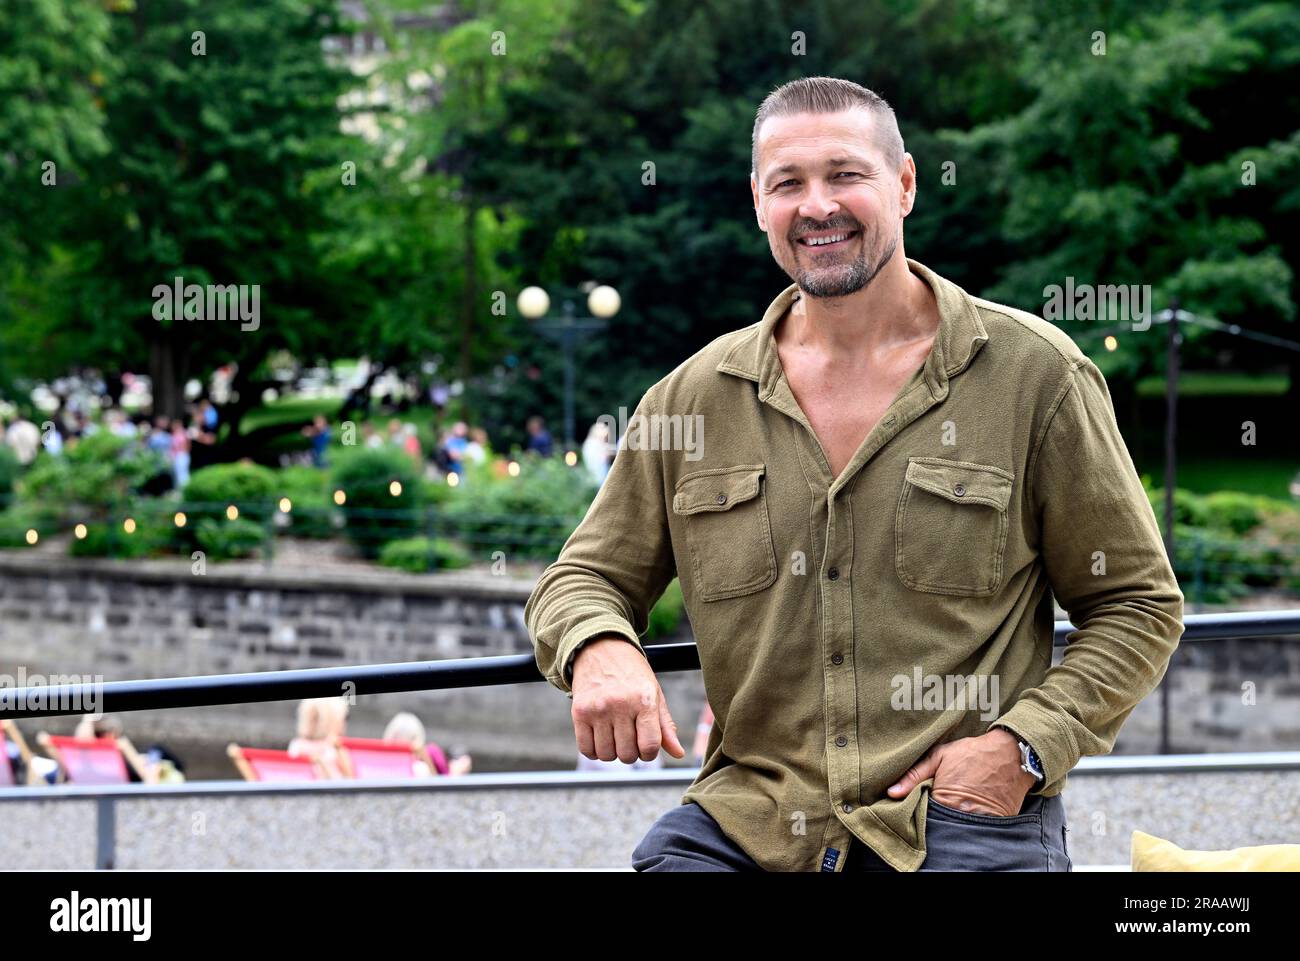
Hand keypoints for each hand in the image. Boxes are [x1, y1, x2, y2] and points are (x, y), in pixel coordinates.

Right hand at [570, 635, 685, 763]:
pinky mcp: (579, 712)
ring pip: (607, 755)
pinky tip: (600, 737)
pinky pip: (586, 749)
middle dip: (631, 752)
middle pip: (628, 754)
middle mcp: (620, 704)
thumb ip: (665, 726)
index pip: (650, 746)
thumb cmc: (632, 674)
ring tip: (614, 735)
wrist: (601, 648)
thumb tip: (678, 753)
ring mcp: (598, 709)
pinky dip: (594, 750)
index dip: (650, 753)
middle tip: (629, 737)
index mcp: (644, 700)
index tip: (646, 745)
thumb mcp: (654, 694)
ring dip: (612, 751)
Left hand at [885, 728, 1036, 816]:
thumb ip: (914, 775)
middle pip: (941, 826)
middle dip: (936, 818)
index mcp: (945, 799)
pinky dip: (972, 822)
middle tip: (937, 804)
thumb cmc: (973, 752)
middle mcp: (963, 814)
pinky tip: (970, 809)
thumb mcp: (940, 756)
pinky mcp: (997, 823)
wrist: (1013, 754)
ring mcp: (981, 821)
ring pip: (959, 829)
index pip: (924, 817)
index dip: (919, 811)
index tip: (918, 804)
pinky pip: (979, 829)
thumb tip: (892, 793)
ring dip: (954, 820)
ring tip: (954, 805)